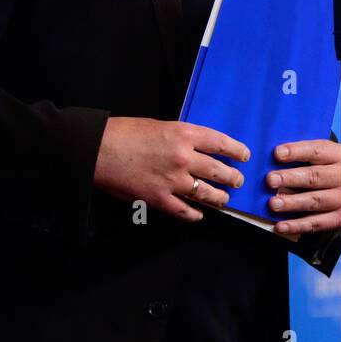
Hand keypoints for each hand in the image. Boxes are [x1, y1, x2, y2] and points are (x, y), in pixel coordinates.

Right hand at [93, 116, 248, 221]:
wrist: (98, 150)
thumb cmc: (124, 133)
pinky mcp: (158, 199)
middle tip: (237, 180)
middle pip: (218, 170)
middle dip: (232, 177)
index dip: (235, 150)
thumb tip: (196, 148)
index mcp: (183, 134)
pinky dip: (194, 214)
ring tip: (224, 199)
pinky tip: (199, 215)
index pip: (220, 143)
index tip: (243, 155)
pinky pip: (184, 211)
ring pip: (206, 193)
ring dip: (219, 198)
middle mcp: (183, 157)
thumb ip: (180, 137)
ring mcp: (172, 180)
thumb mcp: (159, 126)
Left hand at [267, 139, 340, 234]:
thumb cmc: (334, 168)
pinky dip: (297, 225)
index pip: (317, 150)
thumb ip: (305, 157)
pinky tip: (281, 225)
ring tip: (273, 203)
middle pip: (315, 176)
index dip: (296, 152)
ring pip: (315, 200)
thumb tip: (274, 161)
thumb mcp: (328, 156)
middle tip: (271, 180)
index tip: (277, 153)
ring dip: (292, 203)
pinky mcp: (340, 217)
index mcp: (338, 155)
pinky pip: (317, 223)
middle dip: (290, 178)